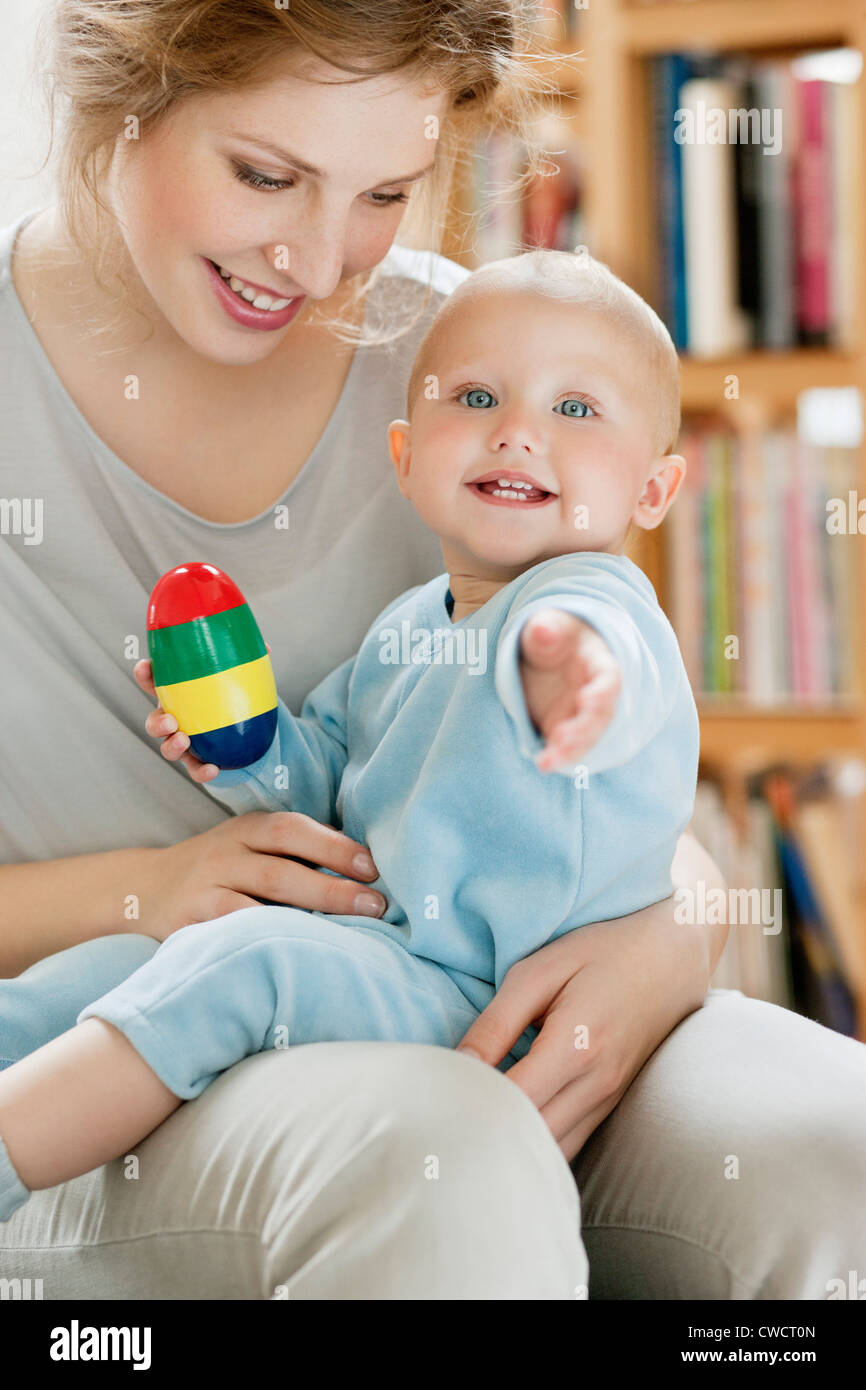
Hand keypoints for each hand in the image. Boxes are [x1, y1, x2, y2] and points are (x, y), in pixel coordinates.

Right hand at [134, 812, 386, 941]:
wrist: (143, 888)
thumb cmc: (220, 868)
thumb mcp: (249, 845)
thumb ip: (294, 851)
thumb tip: (365, 868)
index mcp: (247, 829)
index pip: (293, 828)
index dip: (334, 846)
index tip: (374, 867)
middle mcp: (225, 854)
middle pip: (281, 869)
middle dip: (332, 888)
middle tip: (376, 905)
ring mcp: (203, 889)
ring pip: (255, 904)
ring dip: (303, 920)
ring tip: (345, 937)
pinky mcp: (187, 924)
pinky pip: (228, 934)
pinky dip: (261, 942)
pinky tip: (294, 954)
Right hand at [135, 649, 271, 782]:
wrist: (248, 733)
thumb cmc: (235, 698)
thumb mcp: (242, 679)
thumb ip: (248, 663)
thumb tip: (264, 647)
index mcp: (179, 695)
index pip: (155, 682)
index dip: (146, 674)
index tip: (145, 666)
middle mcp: (176, 720)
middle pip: (154, 722)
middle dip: (156, 722)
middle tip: (169, 721)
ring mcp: (185, 743)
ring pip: (168, 748)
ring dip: (171, 746)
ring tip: (183, 741)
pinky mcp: (199, 762)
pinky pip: (195, 770)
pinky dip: (201, 771)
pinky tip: (212, 769)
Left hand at [456, 901, 708, 1160]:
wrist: (672, 956)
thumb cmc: (600, 953)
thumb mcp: (540, 972)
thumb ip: (497, 1023)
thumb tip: (456, 1067)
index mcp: (574, 1049)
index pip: (508, 1105)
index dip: (466, 1107)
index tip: (434, 1097)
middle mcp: (595, 1087)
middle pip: (527, 1141)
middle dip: (481, 1135)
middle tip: (441, 1120)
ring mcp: (607, 1103)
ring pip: (548, 1154)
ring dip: (508, 1147)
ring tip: (468, 1126)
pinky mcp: (609, 1107)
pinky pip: (566, 1145)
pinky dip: (534, 1146)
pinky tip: (505, 1128)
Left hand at [518, 609, 620, 772]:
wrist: (546, 653)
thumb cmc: (553, 636)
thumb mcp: (547, 627)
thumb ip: (545, 629)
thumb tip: (541, 629)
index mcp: (599, 662)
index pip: (610, 679)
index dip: (602, 692)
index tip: (586, 700)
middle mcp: (598, 693)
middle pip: (602, 715)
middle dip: (585, 729)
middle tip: (561, 738)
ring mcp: (584, 714)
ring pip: (588, 737)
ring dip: (571, 751)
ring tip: (548, 761)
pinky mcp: (568, 728)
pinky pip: (570, 748)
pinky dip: (559, 758)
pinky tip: (543, 764)